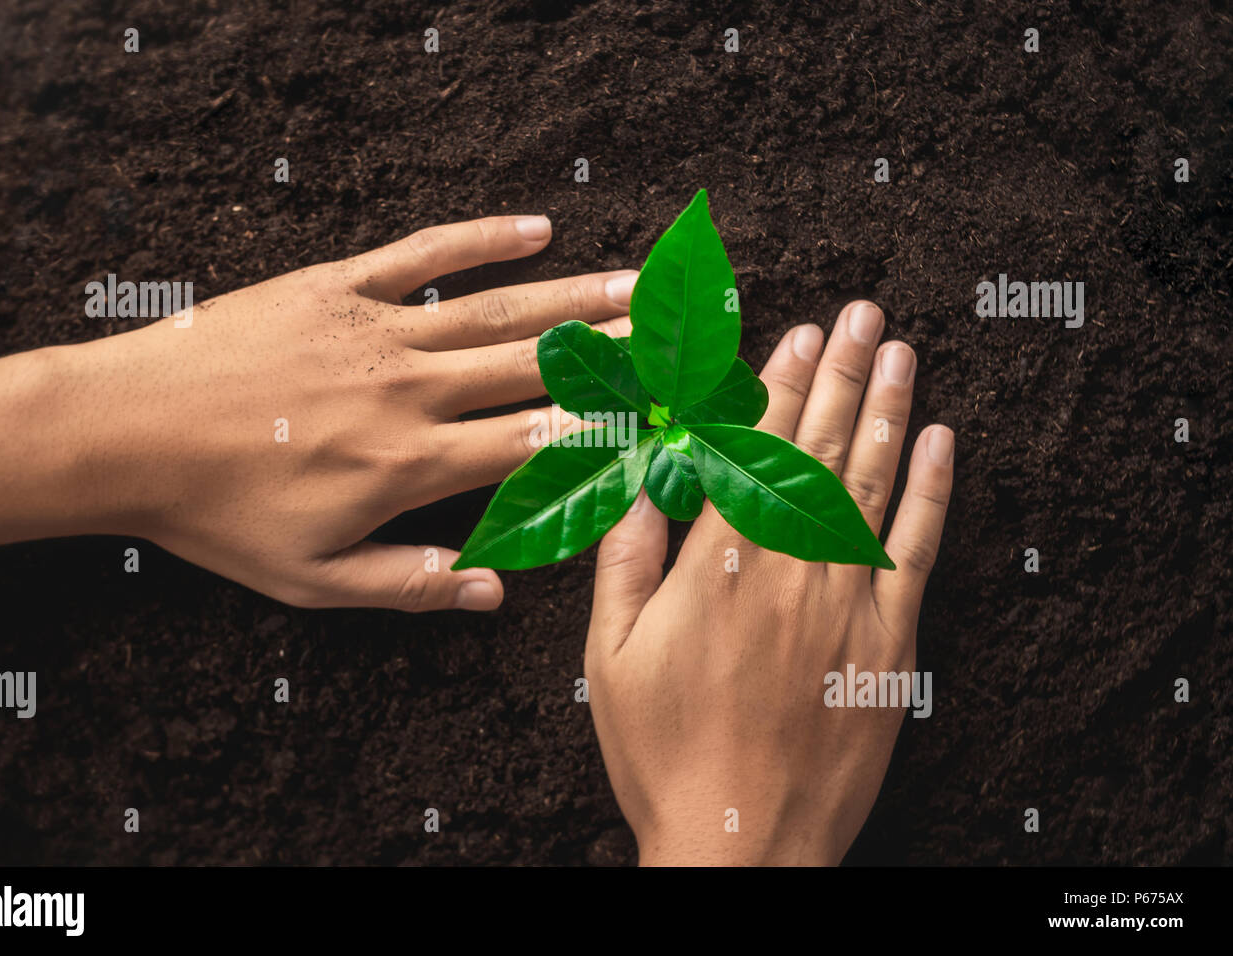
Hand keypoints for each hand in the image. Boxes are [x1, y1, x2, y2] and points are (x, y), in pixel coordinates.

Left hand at [0, 216, 636, 610]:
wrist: (122, 431)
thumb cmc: (217, 512)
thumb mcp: (313, 578)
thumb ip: (412, 583)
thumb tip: (497, 590)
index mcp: (409, 464)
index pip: (535, 445)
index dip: (608, 433)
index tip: (664, 422)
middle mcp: (409, 390)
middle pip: (534, 368)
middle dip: (615, 354)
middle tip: (679, 338)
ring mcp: (375, 330)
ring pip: (496, 310)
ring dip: (574, 295)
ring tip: (639, 286)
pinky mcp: (336, 287)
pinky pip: (423, 254)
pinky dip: (481, 239)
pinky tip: (534, 227)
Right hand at [584, 301, 953, 864]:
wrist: (741, 840)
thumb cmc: (664, 751)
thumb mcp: (609, 656)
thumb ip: (625, 559)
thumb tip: (638, 480)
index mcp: (715, 564)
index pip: (749, 450)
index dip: (774, 386)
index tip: (793, 334)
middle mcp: (787, 567)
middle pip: (817, 448)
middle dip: (839, 372)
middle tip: (860, 313)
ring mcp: (846, 602)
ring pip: (870, 483)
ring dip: (888, 410)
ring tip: (900, 351)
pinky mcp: (890, 644)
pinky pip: (916, 549)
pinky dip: (930, 490)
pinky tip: (940, 442)